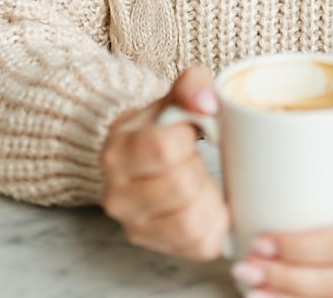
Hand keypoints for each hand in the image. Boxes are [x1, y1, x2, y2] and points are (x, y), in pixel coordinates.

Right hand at [101, 65, 229, 258]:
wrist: (142, 157)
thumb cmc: (164, 126)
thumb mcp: (173, 96)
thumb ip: (191, 84)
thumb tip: (208, 103)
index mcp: (118, 153)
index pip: (163, 148)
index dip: (188, 136)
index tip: (187, 131)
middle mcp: (118, 197)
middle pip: (181, 186)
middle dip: (200, 167)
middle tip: (194, 157)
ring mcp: (136, 227)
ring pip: (191, 222)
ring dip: (209, 197)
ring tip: (201, 181)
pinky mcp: (159, 248)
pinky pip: (201, 245)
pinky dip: (215, 223)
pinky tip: (207, 204)